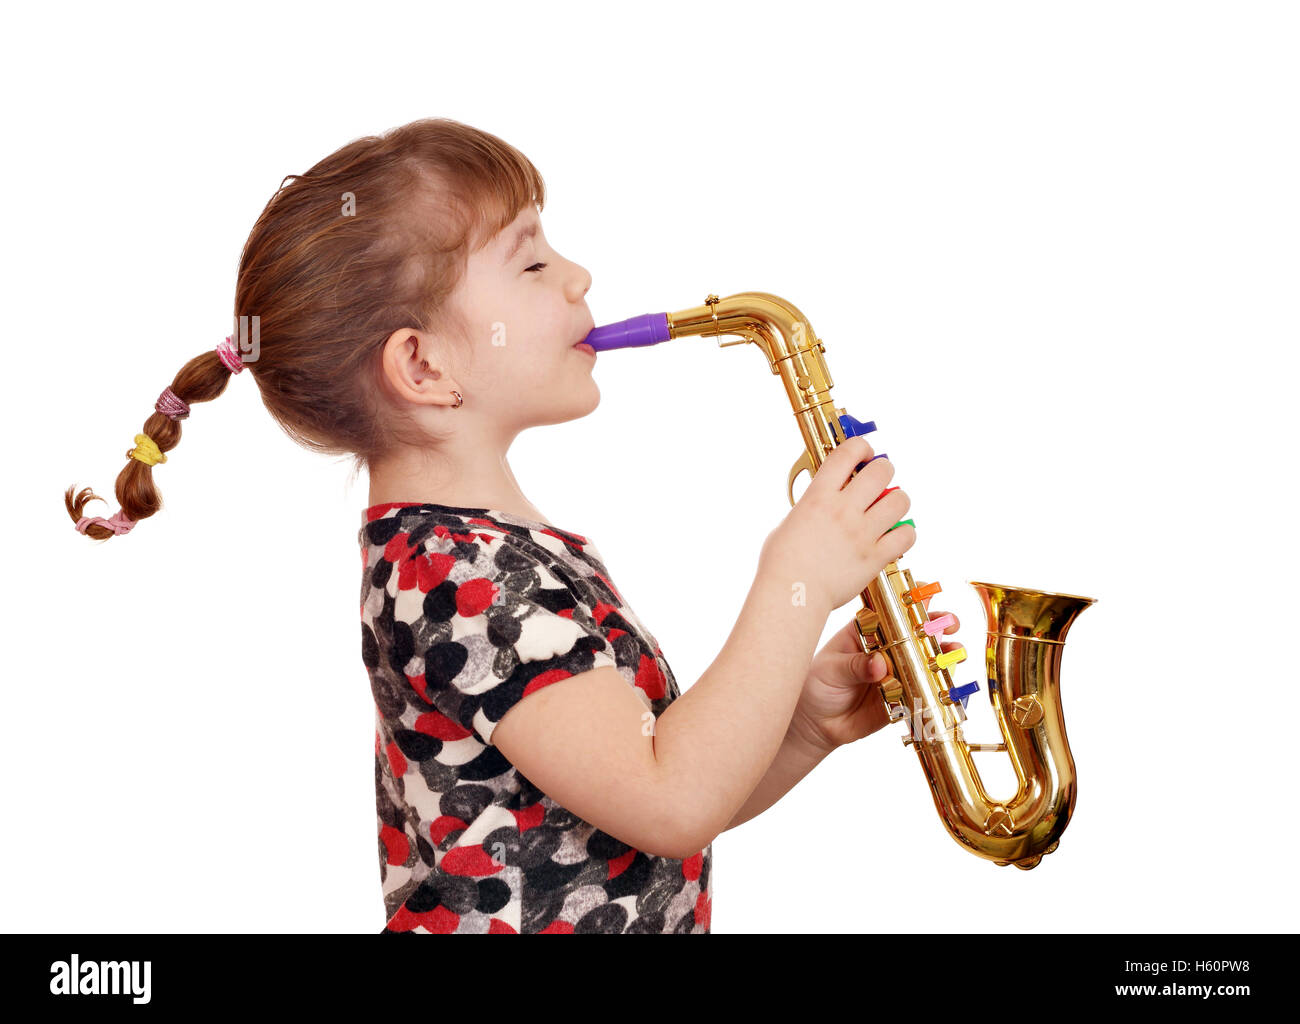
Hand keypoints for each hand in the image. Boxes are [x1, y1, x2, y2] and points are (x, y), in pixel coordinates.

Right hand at [759, 437, 915, 614]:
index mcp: (818, 497)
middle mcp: (843, 510)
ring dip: (897, 501)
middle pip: (882, 470)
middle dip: (883, 471)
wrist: (790, 595)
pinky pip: (906, 535)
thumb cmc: (781, 564)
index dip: (861, 447)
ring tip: (887, 511)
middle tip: (878, 483)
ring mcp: (862, 533)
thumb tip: (822, 501)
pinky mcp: (875, 557)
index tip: (863, 455)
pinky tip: (893, 537)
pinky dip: (904, 533)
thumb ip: (811, 507)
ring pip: (901, 500)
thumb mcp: (789, 522)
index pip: (848, 452)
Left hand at [789, 582, 961, 751]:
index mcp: (866, 630)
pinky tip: (948, 684)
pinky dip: (939, 687)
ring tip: (954, 652)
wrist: (817, 724)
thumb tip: (879, 664)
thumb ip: (855, 666)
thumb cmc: (817, 686)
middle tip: (948, 623)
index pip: (891, 609)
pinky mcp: (904, 697)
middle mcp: (886, 649)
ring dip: (944, 654)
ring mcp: (898, 672)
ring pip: (926, 660)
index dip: (910, 598)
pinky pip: (925, 691)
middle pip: (917, 631)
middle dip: (937, 623)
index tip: (927, 590)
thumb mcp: (831, 670)